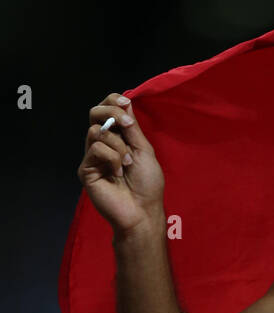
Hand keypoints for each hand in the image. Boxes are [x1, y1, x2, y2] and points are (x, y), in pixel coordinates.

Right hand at [77, 92, 164, 234]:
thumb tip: (125, 103)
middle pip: (94, 113)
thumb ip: (132, 128)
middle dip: (112, 113)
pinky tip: (117, 174)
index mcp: (117, 138)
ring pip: (97, 131)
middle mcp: (102, 144)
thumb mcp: (144, 150)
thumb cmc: (147, 185)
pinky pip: (95, 149)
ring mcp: (93, 157)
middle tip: (128, 126)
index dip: (113, 101)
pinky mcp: (86, 169)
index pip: (107, 110)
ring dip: (119, 146)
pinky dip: (111, 158)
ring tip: (128, 164)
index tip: (126, 102)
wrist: (143, 211)